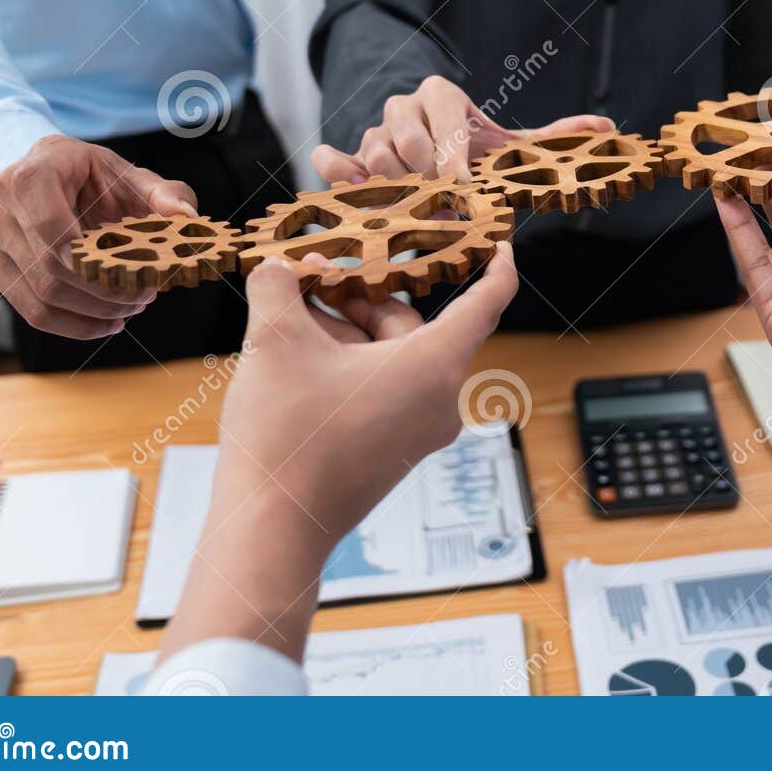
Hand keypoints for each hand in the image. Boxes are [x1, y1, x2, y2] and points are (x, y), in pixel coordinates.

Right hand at [0, 135, 196, 338]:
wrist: (53, 176)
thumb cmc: (95, 177)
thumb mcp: (130, 176)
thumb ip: (164, 194)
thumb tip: (186, 217)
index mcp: (32, 175)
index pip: (51, 227)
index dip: (88, 259)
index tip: (132, 274)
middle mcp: (3, 208)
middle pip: (50, 269)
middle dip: (105, 292)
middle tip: (146, 295)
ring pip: (41, 297)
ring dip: (94, 312)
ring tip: (133, 306)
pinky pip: (33, 311)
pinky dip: (75, 326)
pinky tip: (108, 323)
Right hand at [157, 245, 518, 667]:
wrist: (272, 530)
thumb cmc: (286, 438)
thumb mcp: (275, 343)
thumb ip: (279, 289)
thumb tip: (276, 269)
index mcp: (434, 367)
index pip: (486, 302)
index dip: (495, 265)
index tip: (499, 240)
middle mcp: (438, 401)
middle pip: (412, 325)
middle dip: (362, 296)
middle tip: (313, 277)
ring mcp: (417, 433)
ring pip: (390, 358)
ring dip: (346, 330)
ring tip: (292, 314)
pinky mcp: (392, 454)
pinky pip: (382, 391)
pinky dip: (348, 365)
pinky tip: (298, 355)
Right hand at [311, 75, 614, 183]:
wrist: (428, 140)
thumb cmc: (473, 148)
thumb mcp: (507, 143)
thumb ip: (550, 138)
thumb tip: (607, 128)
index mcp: (442, 94)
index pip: (445, 125)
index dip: (454, 160)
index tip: (464, 190)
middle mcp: (403, 106)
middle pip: (408, 145)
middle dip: (428, 181)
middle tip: (444, 210)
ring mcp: (372, 128)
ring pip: (377, 158)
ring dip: (398, 190)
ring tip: (417, 211)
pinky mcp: (349, 151)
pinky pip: (334, 159)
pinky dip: (340, 175)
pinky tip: (356, 194)